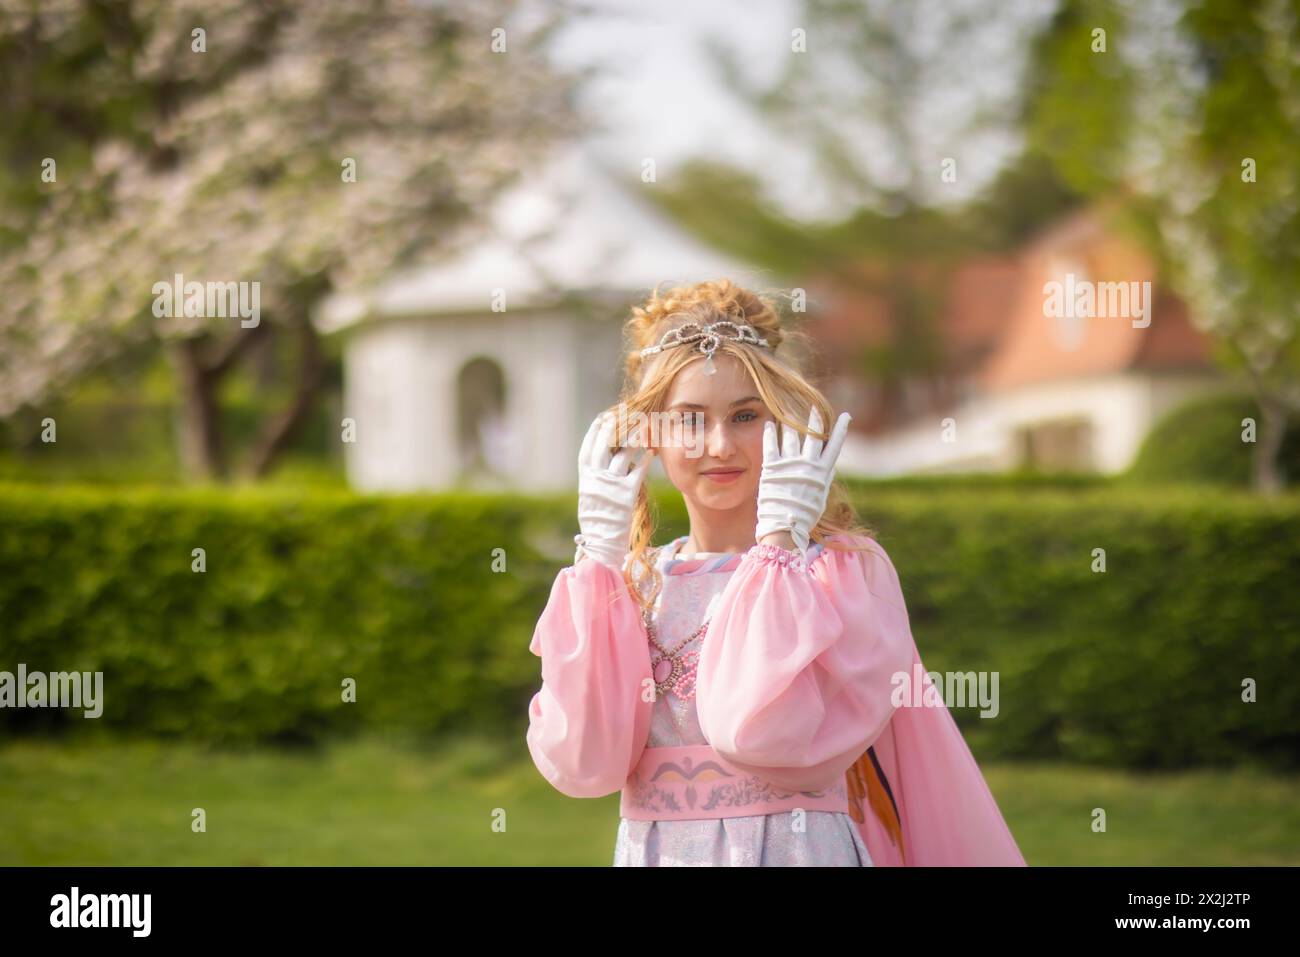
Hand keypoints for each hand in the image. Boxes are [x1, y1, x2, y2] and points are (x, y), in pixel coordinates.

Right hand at [574, 411, 653, 570]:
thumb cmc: (597, 516)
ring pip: (624, 453)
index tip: (604, 417)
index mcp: (584, 476)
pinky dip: (645, 459)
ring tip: (643, 429)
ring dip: (634, 439)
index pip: (589, 445)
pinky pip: (638, 470)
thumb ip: (596, 473)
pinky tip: (651, 451)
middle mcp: (596, 477)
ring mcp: (611, 485)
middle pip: (605, 444)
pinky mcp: (627, 494)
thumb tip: (607, 451)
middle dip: (615, 426)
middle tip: (625, 414)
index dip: (596, 430)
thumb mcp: (590, 492)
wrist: (602, 541)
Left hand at [754, 407, 850, 559]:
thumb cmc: (803, 517)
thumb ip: (824, 481)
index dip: (841, 429)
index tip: (846, 415)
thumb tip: (831, 469)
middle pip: (814, 435)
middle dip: (814, 418)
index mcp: (823, 473)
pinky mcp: (772, 467)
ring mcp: (790, 465)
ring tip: (786, 410)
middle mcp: (809, 465)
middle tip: (813, 405)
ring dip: (789, 421)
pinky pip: (771, 445)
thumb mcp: (819, 499)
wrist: (784, 528)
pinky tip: (768, 423)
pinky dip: (769, 432)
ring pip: (791, 435)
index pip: (835, 446)